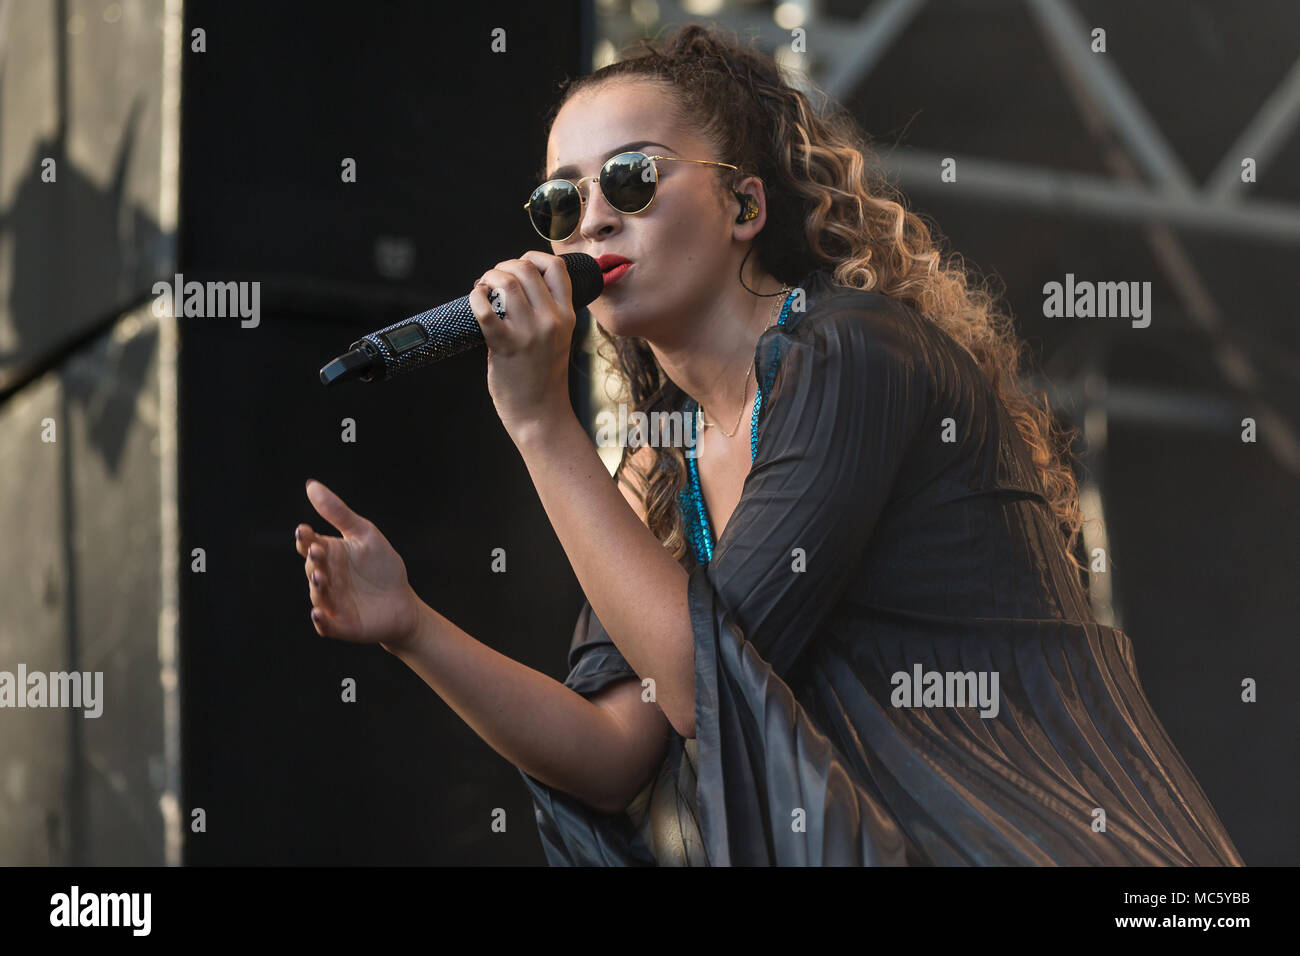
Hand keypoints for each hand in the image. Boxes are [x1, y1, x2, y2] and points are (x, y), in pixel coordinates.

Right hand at [295, 479, 420, 650]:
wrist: (403, 602)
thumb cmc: (382, 566)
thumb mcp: (364, 534)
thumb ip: (339, 513)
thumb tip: (310, 485)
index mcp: (328, 555)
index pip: (309, 544)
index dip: (305, 538)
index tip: (304, 530)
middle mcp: (324, 578)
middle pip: (313, 567)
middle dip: (314, 560)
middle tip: (319, 551)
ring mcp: (330, 602)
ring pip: (318, 594)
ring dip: (317, 586)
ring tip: (320, 576)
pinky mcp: (340, 625)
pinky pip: (325, 624)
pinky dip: (321, 620)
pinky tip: (319, 613)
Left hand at [467, 251, 576, 441]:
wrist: (541, 414)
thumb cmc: (544, 378)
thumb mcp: (558, 339)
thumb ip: (546, 313)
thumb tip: (514, 286)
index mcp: (568, 315)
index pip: (556, 267)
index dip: (533, 257)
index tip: (518, 266)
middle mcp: (552, 320)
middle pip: (526, 268)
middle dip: (503, 266)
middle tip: (492, 280)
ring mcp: (530, 333)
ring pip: (506, 282)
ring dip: (488, 278)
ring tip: (482, 289)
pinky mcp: (506, 346)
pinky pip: (485, 309)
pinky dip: (476, 297)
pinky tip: (475, 299)